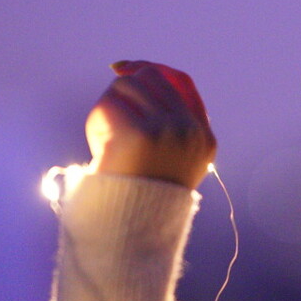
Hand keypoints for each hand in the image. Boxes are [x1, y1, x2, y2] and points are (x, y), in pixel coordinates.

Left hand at [85, 61, 216, 190]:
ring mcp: (168, 130)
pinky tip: (99, 148)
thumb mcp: (166, 164)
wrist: (129, 232)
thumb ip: (166, 127)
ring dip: (109, 108)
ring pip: (127, 86)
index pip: (182, 82)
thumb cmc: (140, 200)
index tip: (123, 68)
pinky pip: (108, 106)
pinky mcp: (140, 134)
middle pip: (151, 77)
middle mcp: (191, 130)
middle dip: (125, 88)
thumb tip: (134, 74)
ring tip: (106, 143)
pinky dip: (97, 123)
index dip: (152, 69)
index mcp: (204, 138)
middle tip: (110, 113)